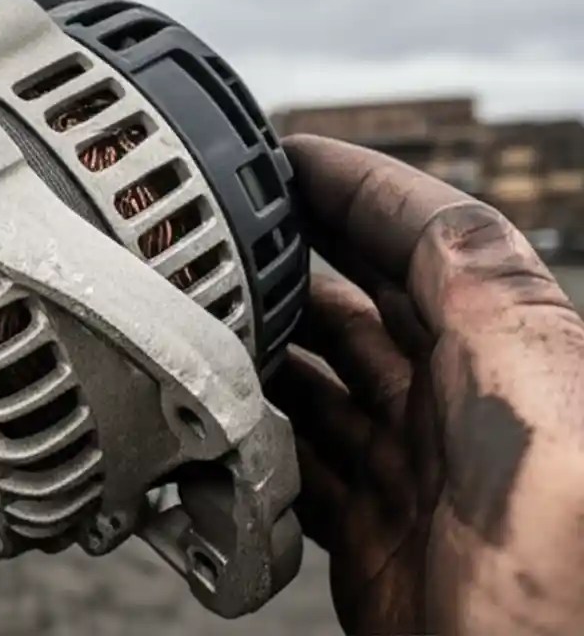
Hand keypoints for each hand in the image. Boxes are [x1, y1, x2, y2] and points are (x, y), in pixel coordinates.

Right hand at [267, 136, 583, 634]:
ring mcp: (416, 481)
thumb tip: (451, 220)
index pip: (433, 241)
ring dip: (264, 349)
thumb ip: (500, 309)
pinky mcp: (378, 545)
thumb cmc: (575, 595)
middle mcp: (464, 415)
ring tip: (200, 323)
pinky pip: (304, 469)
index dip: (359, 186)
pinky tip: (223, 427)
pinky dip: (258, 440)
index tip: (285, 154)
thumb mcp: (548, 424)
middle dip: (294, 257)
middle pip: (365, 305)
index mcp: (513, 367)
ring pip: (326, 385)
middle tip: (218, 232)